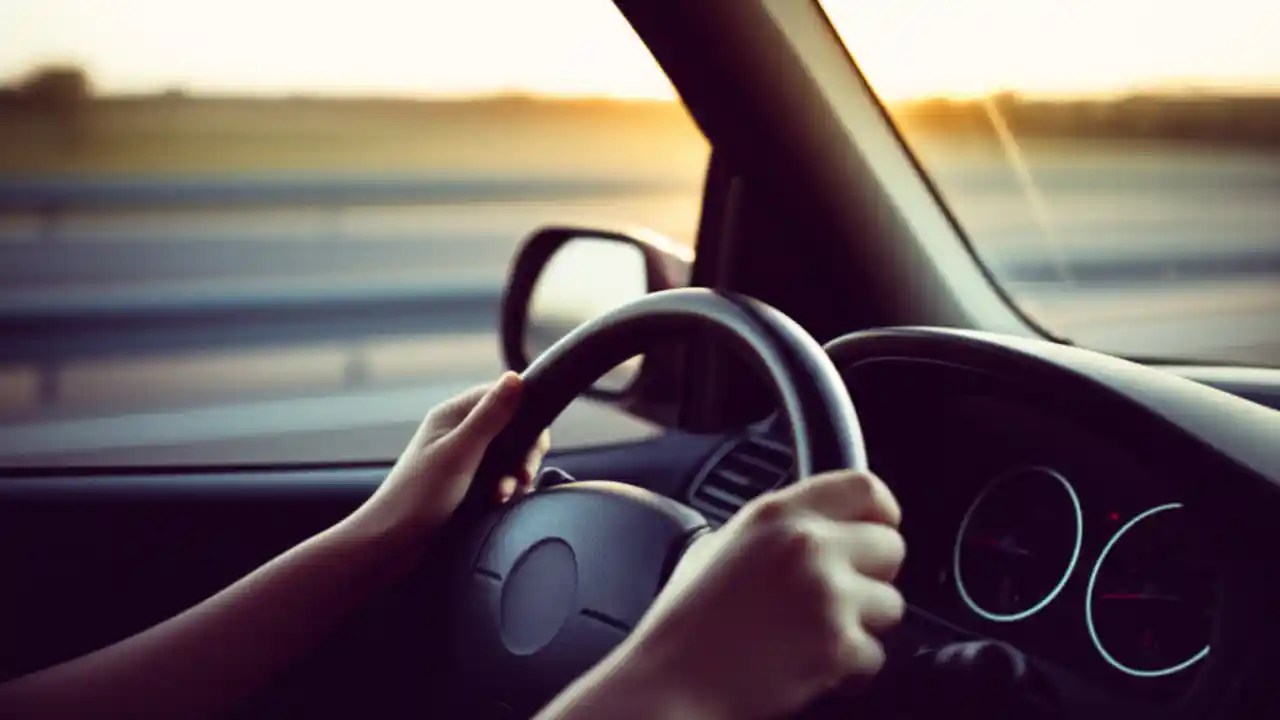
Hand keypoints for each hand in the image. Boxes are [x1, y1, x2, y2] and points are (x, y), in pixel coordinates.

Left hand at [339, 372, 550, 565]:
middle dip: (522, 452)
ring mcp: (463, 459)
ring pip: (508, 456)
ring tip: (503, 496)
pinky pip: (499, 478)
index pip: (502, 396)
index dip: (525, 414)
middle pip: (511, 428)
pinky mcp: (466, 484)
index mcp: (453, 415)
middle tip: (522, 476)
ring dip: (513, 475)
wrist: (391, 543)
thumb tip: (515, 377)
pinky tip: (499, 503)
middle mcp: (459, 432)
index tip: (534, 443)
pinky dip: (504, 489)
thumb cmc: (418, 495)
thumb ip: (489, 416)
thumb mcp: (459, 452)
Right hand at [619, 471, 905, 718]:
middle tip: (835, 600)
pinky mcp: (838, 645)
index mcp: (777, 514)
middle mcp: (807, 545)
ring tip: (811, 637)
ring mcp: (826, 594)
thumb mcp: (720, 546)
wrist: (672, 684)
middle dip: (872, 578)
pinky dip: (849, 670)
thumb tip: (821, 527)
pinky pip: (875, 655)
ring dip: (863, 627)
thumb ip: (776, 529)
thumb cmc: (687, 625)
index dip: (880, 514)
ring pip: (891, 606)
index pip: (865, 488)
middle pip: (891, 547)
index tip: (876, 532)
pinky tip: (807, 667)